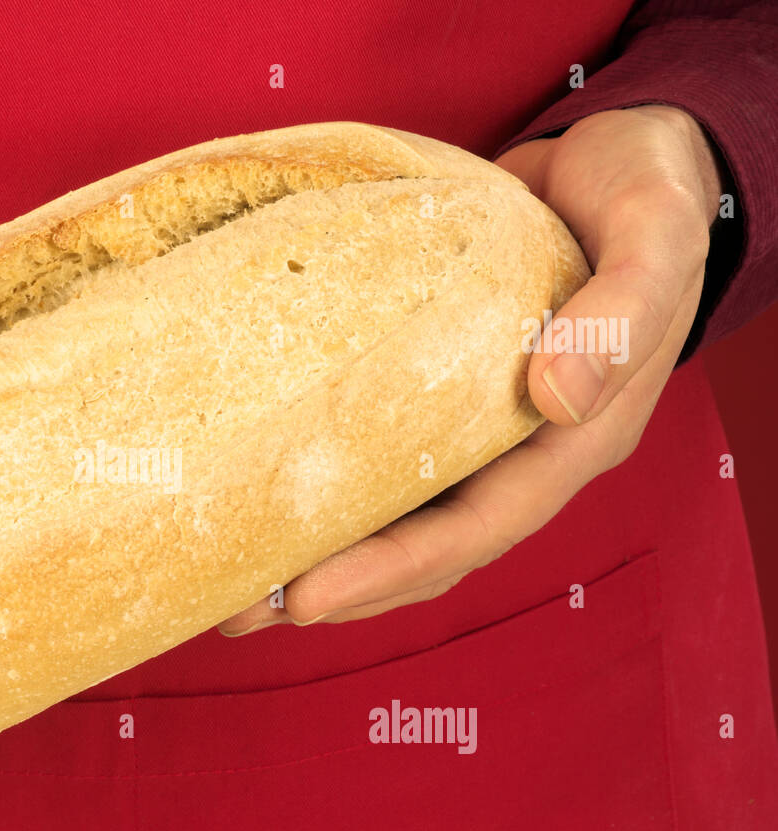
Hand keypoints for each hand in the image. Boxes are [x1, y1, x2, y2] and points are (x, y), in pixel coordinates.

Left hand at [218, 105, 723, 634]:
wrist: (617, 163)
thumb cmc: (645, 193)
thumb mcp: (653, 237)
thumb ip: (622, 314)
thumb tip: (554, 401)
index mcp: (575, 442)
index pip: (477, 531)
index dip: (393, 570)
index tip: (304, 596)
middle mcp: (521, 454)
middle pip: (424, 548)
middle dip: (334, 587)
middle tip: (237, 612)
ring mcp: (478, 431)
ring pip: (396, 515)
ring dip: (318, 552)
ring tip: (232, 581)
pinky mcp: (439, 397)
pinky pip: (382, 458)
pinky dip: (328, 487)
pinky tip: (268, 495)